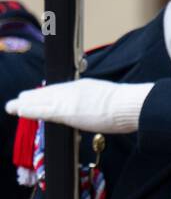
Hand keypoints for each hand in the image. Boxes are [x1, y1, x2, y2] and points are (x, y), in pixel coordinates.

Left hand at [5, 79, 153, 133]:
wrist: (130, 105)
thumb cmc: (129, 106)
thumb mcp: (113, 100)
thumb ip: (101, 104)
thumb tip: (101, 111)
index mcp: (86, 87)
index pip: (62, 90)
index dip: (48, 94)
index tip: (39, 96)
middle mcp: (74, 89)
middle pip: (48, 92)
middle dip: (33, 97)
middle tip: (19, 100)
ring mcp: (68, 99)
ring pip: (41, 99)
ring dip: (26, 103)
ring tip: (12, 105)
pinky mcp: (64, 110)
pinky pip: (41, 109)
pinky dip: (29, 109)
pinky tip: (19, 110)